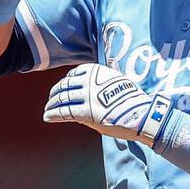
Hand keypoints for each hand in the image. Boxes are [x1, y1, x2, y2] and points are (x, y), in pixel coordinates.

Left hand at [43, 64, 175, 147]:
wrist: (142, 114)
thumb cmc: (132, 102)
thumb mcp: (116, 84)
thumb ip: (100, 86)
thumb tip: (86, 95)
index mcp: (97, 71)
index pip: (74, 74)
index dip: (64, 82)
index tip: (61, 88)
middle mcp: (90, 81)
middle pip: (65, 85)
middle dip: (55, 93)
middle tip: (50, 101)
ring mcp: (87, 97)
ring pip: (62, 98)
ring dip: (52, 104)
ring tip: (47, 110)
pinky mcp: (86, 112)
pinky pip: (64, 112)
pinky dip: (53, 114)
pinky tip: (47, 117)